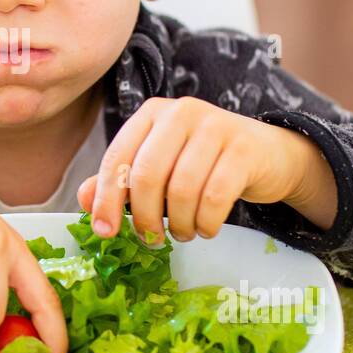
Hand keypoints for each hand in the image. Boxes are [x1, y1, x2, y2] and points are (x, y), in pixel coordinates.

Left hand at [76, 96, 334, 243]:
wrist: (268, 155)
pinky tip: (206, 228)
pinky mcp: (244, 148)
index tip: (105, 231)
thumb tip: (84, 201)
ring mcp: (216, 126)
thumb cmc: (204, 163)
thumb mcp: (159, 167)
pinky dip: (206, 223)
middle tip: (150, 239)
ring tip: (183, 233)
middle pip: (147, 175)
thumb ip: (120, 180)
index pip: (118, 158)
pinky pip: (215, 197)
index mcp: (152, 113)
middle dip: (144, 217)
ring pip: (182, 189)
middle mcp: (181, 112)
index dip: (107, 199)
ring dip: (179, 223)